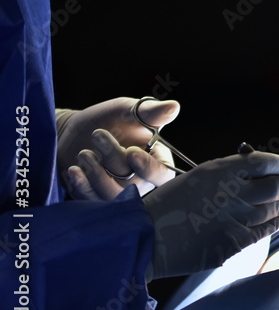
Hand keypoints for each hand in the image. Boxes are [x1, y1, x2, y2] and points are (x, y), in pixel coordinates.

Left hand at [59, 97, 178, 198]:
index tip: (131, 153)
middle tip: (97, 134)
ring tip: (83, 152)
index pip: (162, 174)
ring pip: (113, 196)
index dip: (149, 168)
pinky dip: (83, 187)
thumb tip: (174, 107)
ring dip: (97, 175)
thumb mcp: (127, 111)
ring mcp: (120, 193)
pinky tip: (74, 170)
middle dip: (114, 158)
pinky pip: (93, 202)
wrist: (75, 132)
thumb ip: (150, 111)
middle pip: (134, 183)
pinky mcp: (98, 200)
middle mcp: (142, 181)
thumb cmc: (108, 119)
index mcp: (157, 160)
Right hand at [142, 150, 278, 279]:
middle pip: (275, 186)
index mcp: (221, 171)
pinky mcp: (234, 241)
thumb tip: (255, 176)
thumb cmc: (167, 205)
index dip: (278, 163)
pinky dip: (274, 223)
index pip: (262, 162)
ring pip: (272, 209)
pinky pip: (263, 231)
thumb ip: (225, 175)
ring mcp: (235, 218)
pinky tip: (278, 219)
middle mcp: (232, 192)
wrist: (145, 238)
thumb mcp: (195, 178)